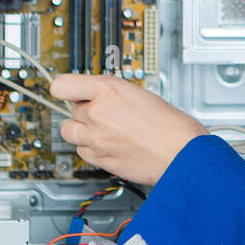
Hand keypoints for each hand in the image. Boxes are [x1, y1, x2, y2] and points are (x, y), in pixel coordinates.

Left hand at [50, 73, 206, 185]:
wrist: (182, 153)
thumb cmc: (172, 125)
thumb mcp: (140, 94)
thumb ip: (112, 95)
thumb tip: (97, 97)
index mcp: (108, 90)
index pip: (62, 85)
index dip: (66, 89)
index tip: (69, 92)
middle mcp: (98, 113)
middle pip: (71, 109)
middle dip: (85, 111)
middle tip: (103, 114)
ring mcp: (96, 138)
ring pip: (69, 132)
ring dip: (81, 130)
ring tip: (100, 131)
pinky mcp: (99, 159)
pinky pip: (81, 152)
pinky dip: (90, 149)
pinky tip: (107, 145)